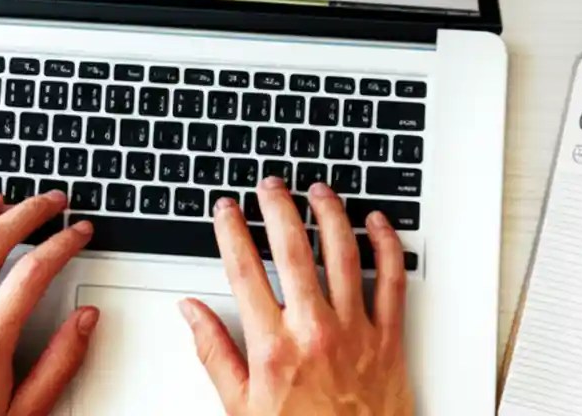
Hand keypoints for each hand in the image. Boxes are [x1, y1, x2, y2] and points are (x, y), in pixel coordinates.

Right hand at [180, 178, 414, 414]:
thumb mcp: (241, 407)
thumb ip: (214, 353)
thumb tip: (190, 311)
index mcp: (273, 347)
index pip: (244, 271)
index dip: (231, 232)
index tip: (226, 210)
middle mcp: (314, 330)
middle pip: (294, 249)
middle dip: (278, 208)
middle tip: (270, 186)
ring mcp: (356, 330)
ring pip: (344, 253)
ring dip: (330, 213)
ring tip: (318, 191)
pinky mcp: (389, 337)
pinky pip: (391, 279)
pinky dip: (386, 244)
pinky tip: (377, 222)